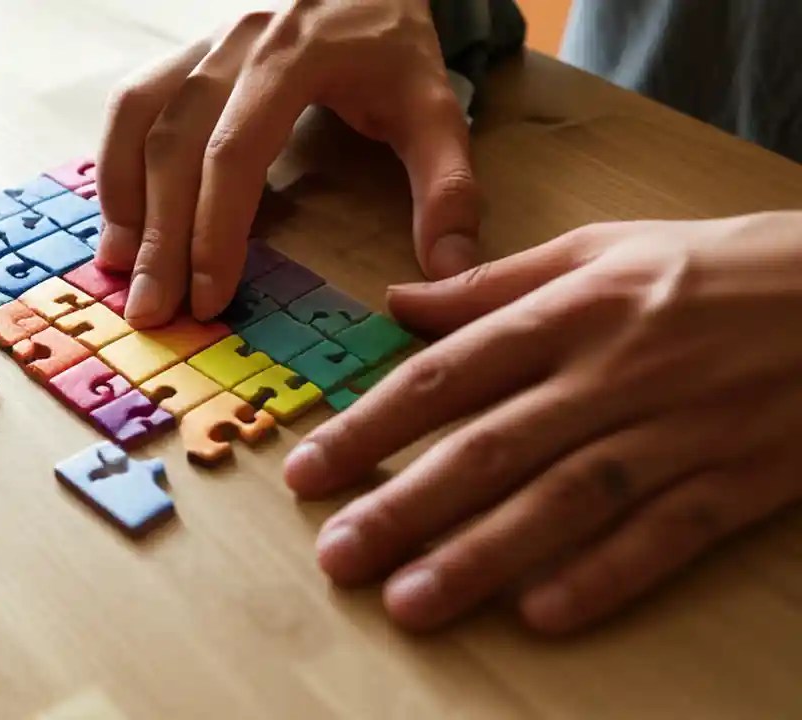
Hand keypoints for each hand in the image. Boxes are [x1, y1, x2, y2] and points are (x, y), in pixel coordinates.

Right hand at [95, 1, 478, 326]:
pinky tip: (118, 219)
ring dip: (122, 197)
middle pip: (175, 142)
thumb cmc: (395, 45)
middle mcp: (234, 44)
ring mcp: (200, 43)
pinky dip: (114, 163)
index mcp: (294, 57)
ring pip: (138, 117)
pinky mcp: (182, 54)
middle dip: (160, 234)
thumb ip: (447, 187)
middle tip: (151, 309)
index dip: (215, 228)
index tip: (210, 296)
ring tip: (118, 269)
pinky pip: (130, 105)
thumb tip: (448, 274)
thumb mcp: (435, 107)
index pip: (235, 151)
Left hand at [284, 212, 801, 632]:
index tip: (309, 472)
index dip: (371, 424)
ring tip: (410, 603)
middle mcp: (613, 371)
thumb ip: (495, 282)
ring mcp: (678, 429)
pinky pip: (663, 535)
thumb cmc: (715, 265)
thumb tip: (397, 301)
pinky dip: (604, 576)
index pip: (447, 372)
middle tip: (337, 557)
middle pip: (491, 446)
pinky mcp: (738, 479)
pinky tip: (541, 616)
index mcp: (572, 310)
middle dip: (405, 505)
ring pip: (565, 500)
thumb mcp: (601, 248)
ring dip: (482, 556)